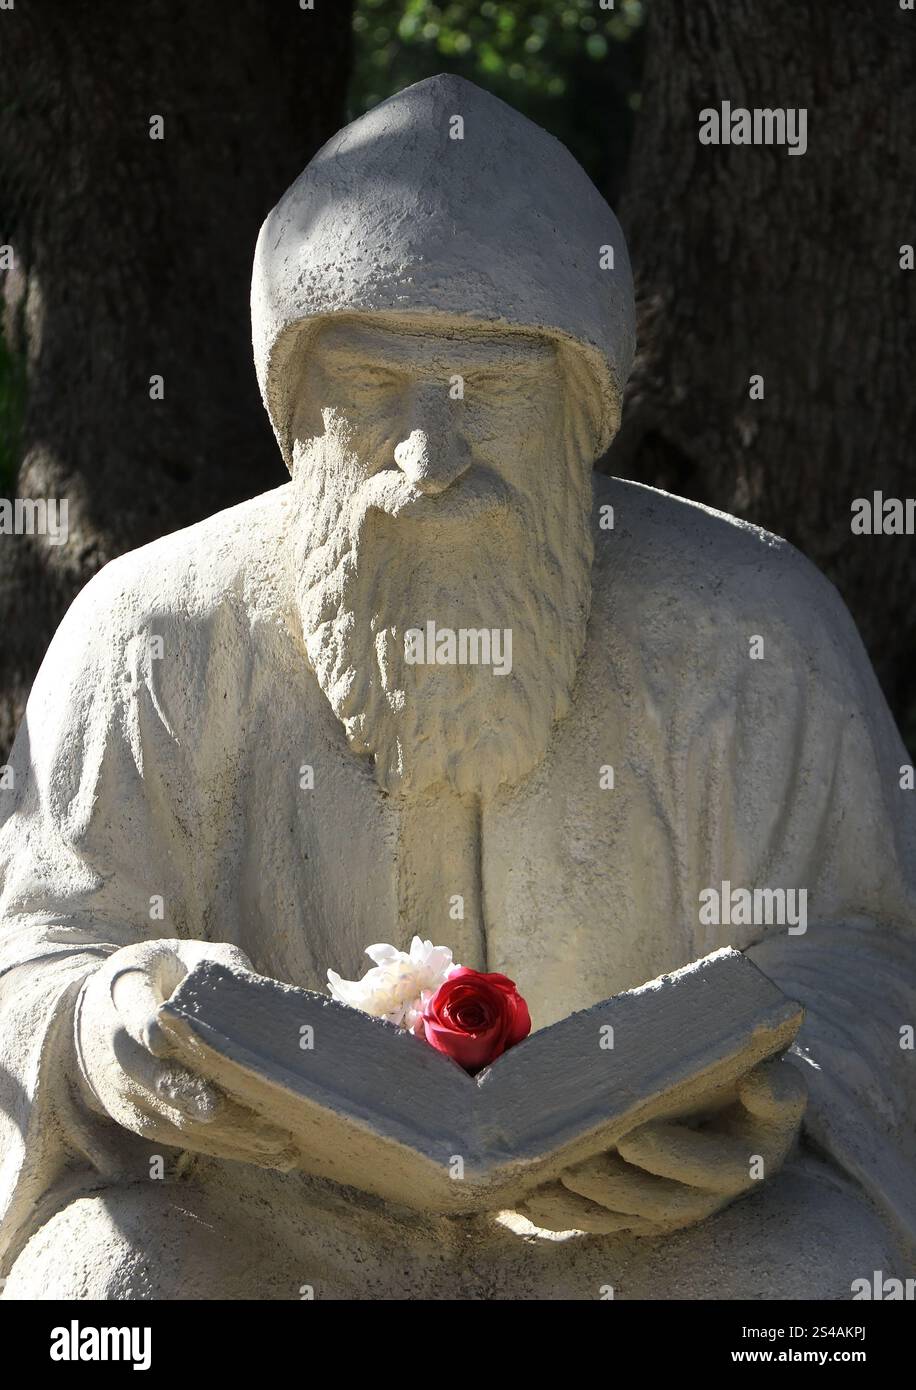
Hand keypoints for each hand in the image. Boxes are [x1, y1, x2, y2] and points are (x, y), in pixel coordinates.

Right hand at [75, 938, 297, 1168]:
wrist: (99, 1014)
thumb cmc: (162, 977)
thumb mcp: (184, 955)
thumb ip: (219, 965)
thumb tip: (259, 991)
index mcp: (126, 991)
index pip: (135, 1012)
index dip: (149, 1028)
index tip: (164, 1042)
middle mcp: (116, 1044)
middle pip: (153, 1077)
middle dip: (194, 1095)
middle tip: (248, 1112)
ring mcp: (122, 1086)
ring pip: (170, 1116)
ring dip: (223, 1134)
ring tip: (276, 1142)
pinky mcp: (135, 1115)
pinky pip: (176, 1137)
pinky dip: (220, 1148)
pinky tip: (263, 1153)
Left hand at [517, 1058, 806, 1235]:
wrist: (737, 1112)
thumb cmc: (750, 1088)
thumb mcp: (776, 1084)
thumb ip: (776, 1088)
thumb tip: (762, 1081)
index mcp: (744, 1163)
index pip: (711, 1169)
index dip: (672, 1158)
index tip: (633, 1135)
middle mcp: (703, 1196)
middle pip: (655, 1202)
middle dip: (610, 1185)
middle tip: (570, 1161)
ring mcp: (664, 1206)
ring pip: (617, 1217)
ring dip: (575, 1206)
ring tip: (535, 1182)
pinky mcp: (631, 1209)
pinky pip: (593, 1218)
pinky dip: (558, 1212)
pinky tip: (522, 1195)